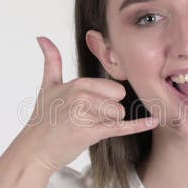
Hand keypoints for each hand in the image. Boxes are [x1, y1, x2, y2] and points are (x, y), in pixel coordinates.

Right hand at [1, 36, 155, 174]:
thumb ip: (51, 61)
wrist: (33, 150)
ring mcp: (85, 114)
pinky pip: (121, 127)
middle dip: (110, 112)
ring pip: (119, 115)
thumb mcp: (47, 87)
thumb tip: (42, 37)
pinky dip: (138, 125)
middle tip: (89, 120)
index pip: (114, 87)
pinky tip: (154, 120)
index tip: (94, 108)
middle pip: (119, 100)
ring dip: (108, 124)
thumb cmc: (42, 120)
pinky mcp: (90, 133)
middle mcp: (82, 96)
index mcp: (78, 83)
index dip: (109, 99)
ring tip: (87, 128)